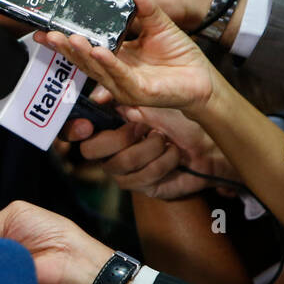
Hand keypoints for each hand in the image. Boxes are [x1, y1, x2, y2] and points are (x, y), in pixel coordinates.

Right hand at [39, 0, 218, 118]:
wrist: (203, 79)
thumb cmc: (180, 56)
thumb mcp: (159, 25)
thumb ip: (145, 10)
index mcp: (114, 58)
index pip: (84, 49)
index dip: (64, 41)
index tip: (44, 30)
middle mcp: (114, 73)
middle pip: (83, 61)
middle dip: (65, 48)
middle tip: (49, 34)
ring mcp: (124, 85)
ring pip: (97, 69)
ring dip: (82, 54)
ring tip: (70, 38)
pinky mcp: (139, 92)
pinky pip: (120, 76)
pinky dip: (108, 63)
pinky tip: (99, 51)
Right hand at [63, 103, 235, 197]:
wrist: (210, 144)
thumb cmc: (180, 119)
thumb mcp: (148, 100)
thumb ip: (118, 97)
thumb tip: (96, 97)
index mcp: (106, 125)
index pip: (74, 130)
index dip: (73, 130)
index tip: (86, 126)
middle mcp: (110, 149)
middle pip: (89, 151)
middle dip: (118, 138)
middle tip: (141, 127)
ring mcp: (123, 170)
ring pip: (118, 165)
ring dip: (148, 149)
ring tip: (166, 140)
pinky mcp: (141, 186)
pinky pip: (141, 179)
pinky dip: (163, 163)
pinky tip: (174, 155)